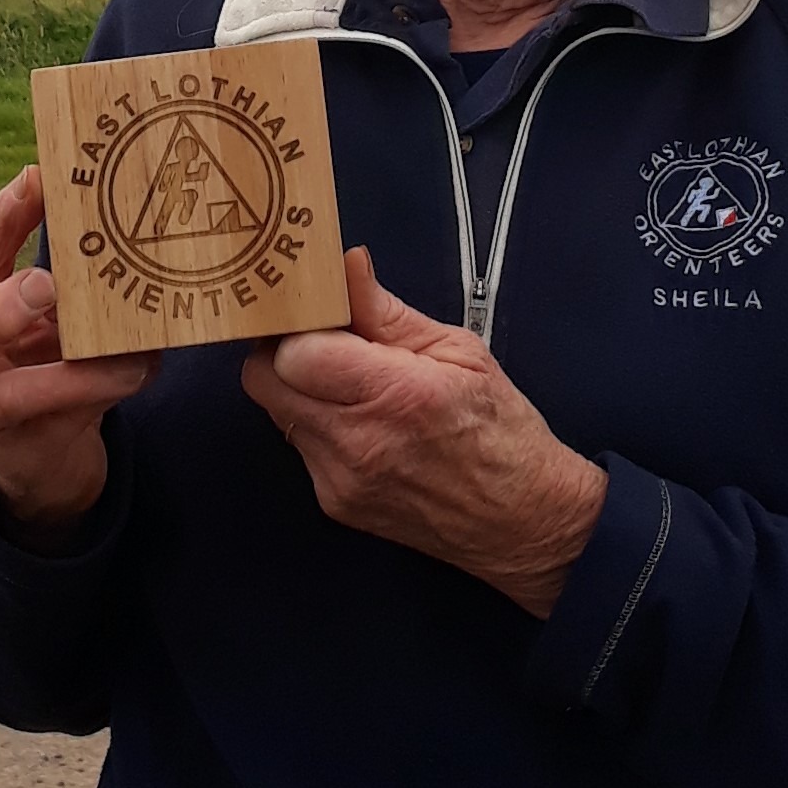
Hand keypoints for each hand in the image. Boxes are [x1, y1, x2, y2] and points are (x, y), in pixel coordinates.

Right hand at [0, 165, 157, 546]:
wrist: (37, 459)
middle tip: (45, 285)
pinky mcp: (18, 453)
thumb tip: (133, 216)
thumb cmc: (42, 363)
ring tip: (126, 353)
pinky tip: (141, 370)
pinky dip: (102, 395)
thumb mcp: (47, 315)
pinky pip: (59, 426)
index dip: (0, 219)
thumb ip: (69, 278)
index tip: (37, 178)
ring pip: (5, 398)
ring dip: (71, 372)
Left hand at [241, 248, 606, 616]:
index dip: (300, 323)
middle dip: (283, 349)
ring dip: (298, 386)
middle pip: (264, 380)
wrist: (522, 521)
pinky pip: (300, 445)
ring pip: (277, 411)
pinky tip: (359, 419)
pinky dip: (317, 422)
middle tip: (321, 337)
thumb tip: (346, 266)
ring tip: (349, 379)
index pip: (295, 351)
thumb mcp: (459, 352)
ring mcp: (339, 480)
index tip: (320, 310)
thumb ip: (388, 311)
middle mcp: (357, 443)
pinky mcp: (334, 503)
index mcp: (396, 394)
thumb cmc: (502, 432)